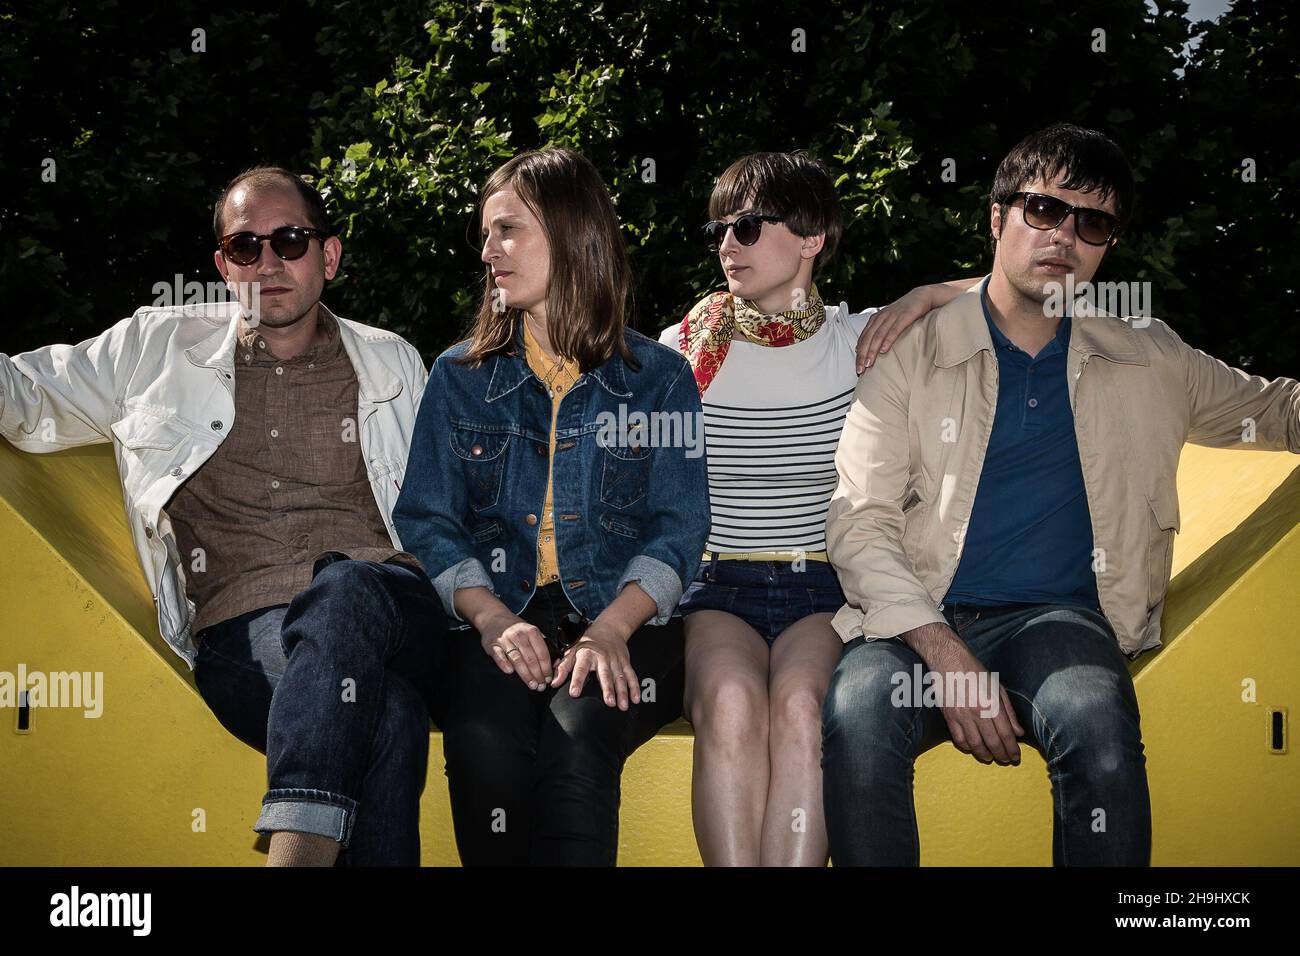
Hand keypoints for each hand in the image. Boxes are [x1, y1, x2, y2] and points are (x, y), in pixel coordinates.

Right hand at [479, 610, 552, 691]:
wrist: (494, 618)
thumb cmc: (517, 630)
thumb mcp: (532, 632)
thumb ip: (544, 646)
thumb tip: (556, 663)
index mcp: (532, 632)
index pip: (542, 653)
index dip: (546, 668)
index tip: (548, 679)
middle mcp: (519, 635)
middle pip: (531, 659)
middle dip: (537, 675)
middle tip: (540, 686)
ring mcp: (505, 640)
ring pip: (517, 659)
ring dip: (525, 674)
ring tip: (531, 685)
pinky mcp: (493, 645)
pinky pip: (499, 656)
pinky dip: (504, 664)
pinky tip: (510, 672)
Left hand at [549, 622, 638, 709]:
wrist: (609, 628)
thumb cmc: (587, 642)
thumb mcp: (572, 650)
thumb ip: (563, 667)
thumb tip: (553, 683)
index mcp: (586, 654)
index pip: (580, 668)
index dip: (577, 680)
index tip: (574, 693)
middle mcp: (602, 657)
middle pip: (605, 674)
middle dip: (608, 689)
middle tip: (609, 702)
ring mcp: (616, 660)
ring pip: (620, 677)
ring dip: (622, 692)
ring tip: (622, 706)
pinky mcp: (625, 662)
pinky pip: (631, 676)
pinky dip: (634, 687)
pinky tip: (635, 699)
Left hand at [855, 284, 943, 372]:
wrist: (921, 296)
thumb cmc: (904, 311)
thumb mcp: (889, 321)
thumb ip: (879, 332)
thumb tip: (868, 349)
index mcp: (875, 319)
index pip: (863, 339)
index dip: (859, 354)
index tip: (857, 367)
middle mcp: (881, 317)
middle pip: (868, 339)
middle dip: (862, 355)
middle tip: (860, 369)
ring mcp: (892, 316)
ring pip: (878, 335)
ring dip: (872, 351)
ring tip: (869, 364)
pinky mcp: (904, 316)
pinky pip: (894, 330)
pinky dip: (888, 340)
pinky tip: (884, 350)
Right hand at [925, 633, 1024, 764]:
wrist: (948, 660)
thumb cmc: (975, 671)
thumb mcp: (997, 687)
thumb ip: (1009, 711)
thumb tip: (1018, 732)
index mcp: (992, 703)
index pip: (1006, 734)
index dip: (1012, 749)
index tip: (1015, 756)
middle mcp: (978, 712)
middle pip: (993, 743)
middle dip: (1001, 755)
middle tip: (1005, 760)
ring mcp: (962, 715)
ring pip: (975, 745)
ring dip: (984, 755)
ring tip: (990, 758)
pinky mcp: (949, 716)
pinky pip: (958, 739)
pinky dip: (967, 748)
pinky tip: (972, 748)